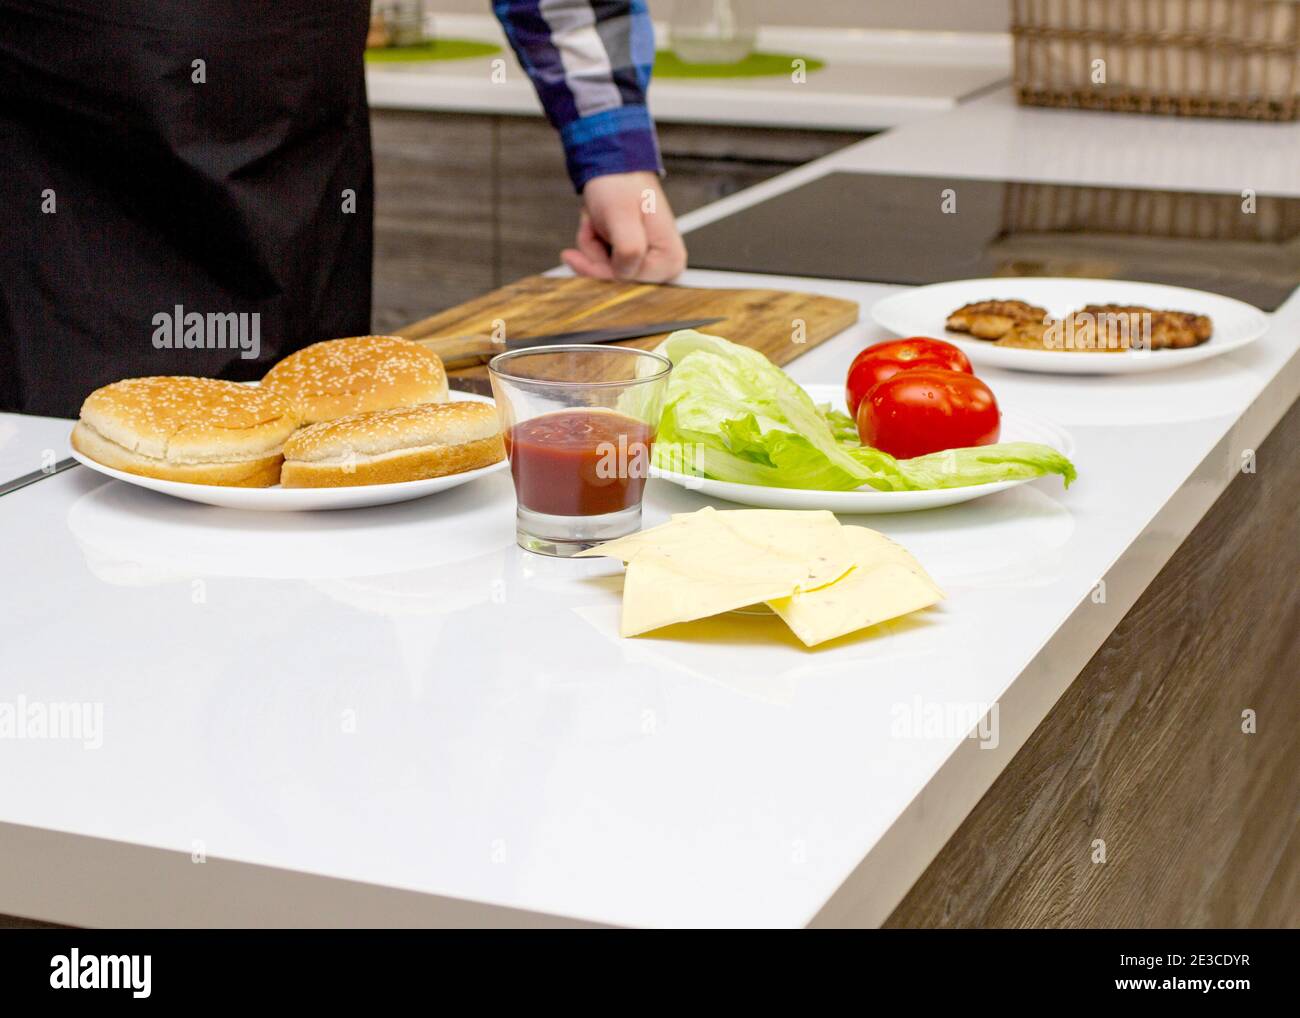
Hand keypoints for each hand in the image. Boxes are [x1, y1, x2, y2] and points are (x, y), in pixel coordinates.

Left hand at [562, 171, 686, 282]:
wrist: (614, 169)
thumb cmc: (620, 184)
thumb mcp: (621, 214)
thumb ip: (628, 250)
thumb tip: (626, 275)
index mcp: (669, 258)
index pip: (626, 280)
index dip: (601, 264)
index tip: (587, 242)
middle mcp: (663, 265)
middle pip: (616, 279)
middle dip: (596, 253)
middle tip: (594, 224)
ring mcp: (648, 262)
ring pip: (606, 272)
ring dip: (592, 246)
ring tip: (597, 221)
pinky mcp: (634, 258)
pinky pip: (604, 264)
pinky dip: (593, 246)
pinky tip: (597, 226)